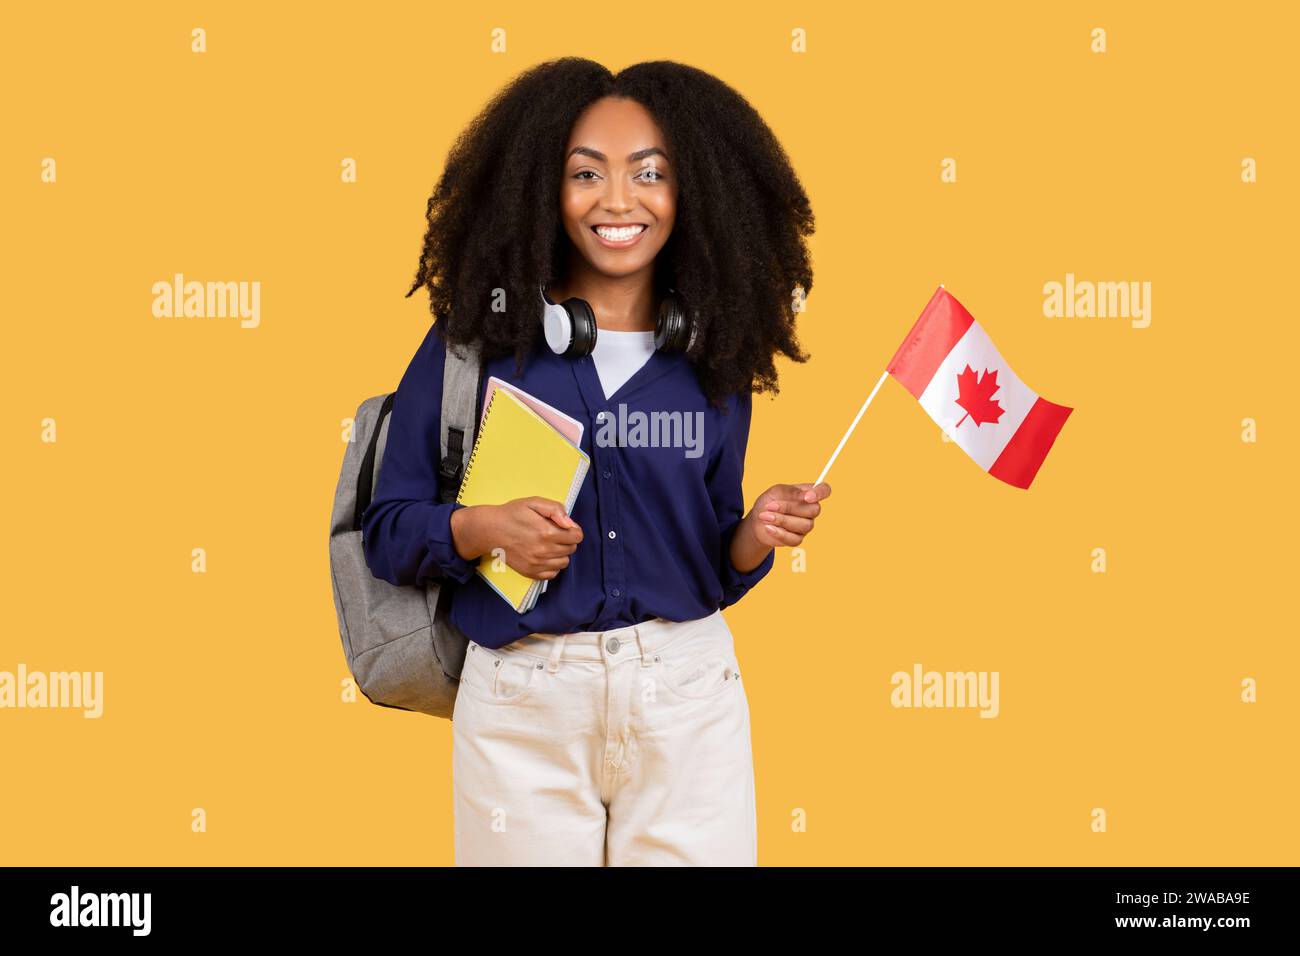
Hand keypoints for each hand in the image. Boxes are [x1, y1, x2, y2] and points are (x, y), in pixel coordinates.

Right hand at [451, 497, 582, 579]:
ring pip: (564, 562)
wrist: (490, 530)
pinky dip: (551, 566)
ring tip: (548, 545)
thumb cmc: (512, 514)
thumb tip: (570, 523)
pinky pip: (552, 574)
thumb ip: (555, 509)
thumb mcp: (533, 502)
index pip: (577, 537)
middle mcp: (543, 551)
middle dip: (567, 540)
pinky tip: (543, 556)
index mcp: (547, 532)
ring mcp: (536, 564)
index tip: (564, 527)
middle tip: (554, 533)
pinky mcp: (530, 572)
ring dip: (560, 553)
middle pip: (571, 549)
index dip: (573, 530)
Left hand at [748, 482, 831, 548]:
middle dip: (789, 508)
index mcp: (808, 494)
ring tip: (765, 517)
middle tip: (770, 506)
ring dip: (781, 520)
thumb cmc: (769, 502)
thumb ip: (791, 492)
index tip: (807, 497)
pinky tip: (768, 528)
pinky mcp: (797, 539)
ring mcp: (806, 526)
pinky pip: (794, 539)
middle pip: (814, 510)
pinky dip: (779, 533)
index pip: (824, 490)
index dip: (820, 493)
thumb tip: (806, 495)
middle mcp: (810, 510)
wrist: (757, 521)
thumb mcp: (776, 491)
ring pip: (805, 525)